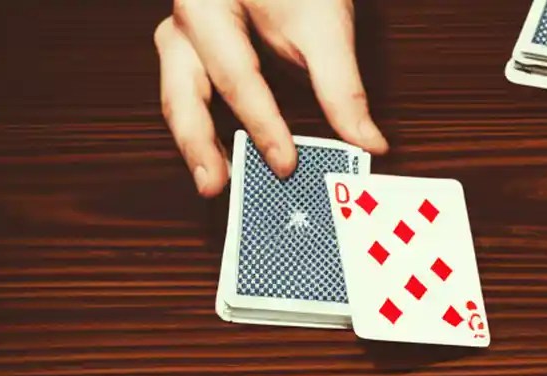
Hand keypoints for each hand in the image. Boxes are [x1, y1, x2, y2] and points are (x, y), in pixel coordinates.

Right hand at [154, 0, 388, 196]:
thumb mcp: (325, 25)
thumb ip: (343, 88)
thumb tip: (369, 143)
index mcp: (209, 6)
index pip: (236, 76)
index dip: (263, 124)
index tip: (286, 163)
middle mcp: (186, 24)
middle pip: (182, 91)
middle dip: (197, 143)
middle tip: (215, 186)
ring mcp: (184, 41)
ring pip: (178, 99)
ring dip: (196, 144)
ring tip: (216, 182)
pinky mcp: (196, 57)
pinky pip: (192, 99)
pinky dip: (208, 131)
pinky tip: (225, 160)